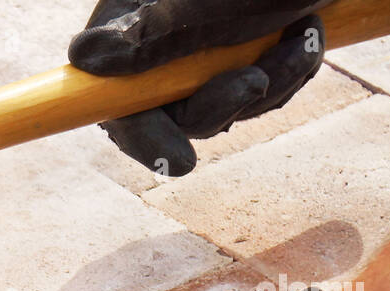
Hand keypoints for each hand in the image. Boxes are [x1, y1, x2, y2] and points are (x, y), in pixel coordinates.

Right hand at [69, 0, 329, 174]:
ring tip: (303, 35)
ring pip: (228, 108)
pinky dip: (288, 71)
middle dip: (225, 104)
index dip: (148, 138)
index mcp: (128, 33)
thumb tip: (85, 56)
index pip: (120, 102)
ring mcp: (202, 61)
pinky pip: (261, 94)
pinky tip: (304, 34)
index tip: (182, 161)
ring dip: (273, 82)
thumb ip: (147, 30)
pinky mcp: (241, 61)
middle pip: (180, 115)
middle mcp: (159, 54)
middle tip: (257, 80)